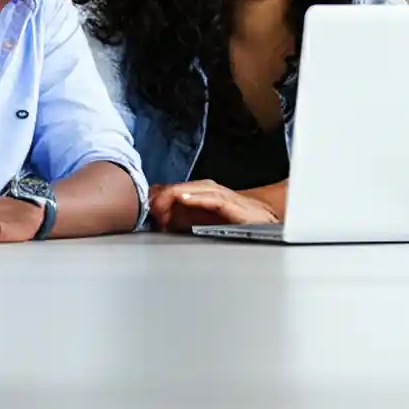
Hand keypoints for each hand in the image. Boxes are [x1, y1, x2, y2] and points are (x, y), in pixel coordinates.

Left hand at [150, 180, 278, 231]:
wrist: (264, 218)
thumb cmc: (233, 220)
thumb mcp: (199, 221)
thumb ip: (180, 219)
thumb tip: (158, 221)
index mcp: (198, 193)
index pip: (171, 190)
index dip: (155, 198)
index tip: (143, 210)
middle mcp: (206, 189)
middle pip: (178, 188)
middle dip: (161, 198)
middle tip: (148, 210)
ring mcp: (219, 194)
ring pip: (192, 189)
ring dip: (173, 197)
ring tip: (159, 205)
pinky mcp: (231, 203)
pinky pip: (211, 198)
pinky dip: (196, 197)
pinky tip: (184, 199)